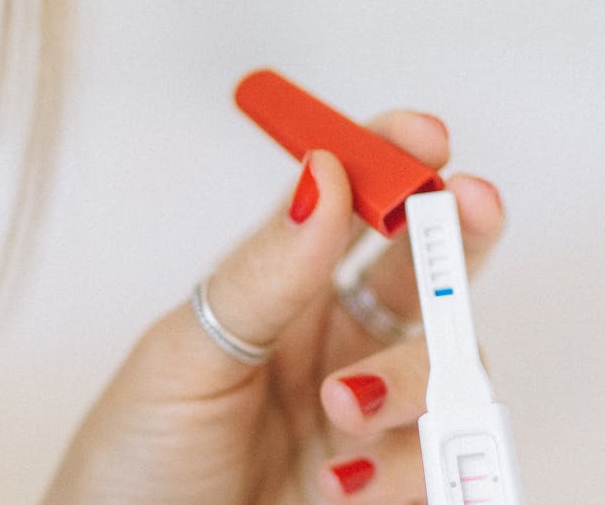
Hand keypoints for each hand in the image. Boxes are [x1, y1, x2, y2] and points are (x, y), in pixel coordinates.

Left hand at [44, 111, 503, 503]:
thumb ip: (263, 275)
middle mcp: (337, 345)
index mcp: (282, 295)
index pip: (350, 209)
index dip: (392, 161)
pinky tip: (340, 484)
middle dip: (457, 234)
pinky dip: (407, 467)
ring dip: (408, 379)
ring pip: (448, 366)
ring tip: (341, 410)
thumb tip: (322, 177)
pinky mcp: (391, 485)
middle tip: (468, 206)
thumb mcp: (185, 359)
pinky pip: (443, 460)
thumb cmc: (136, 461)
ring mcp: (372, 415)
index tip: (421, 135)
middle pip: (427, 273)